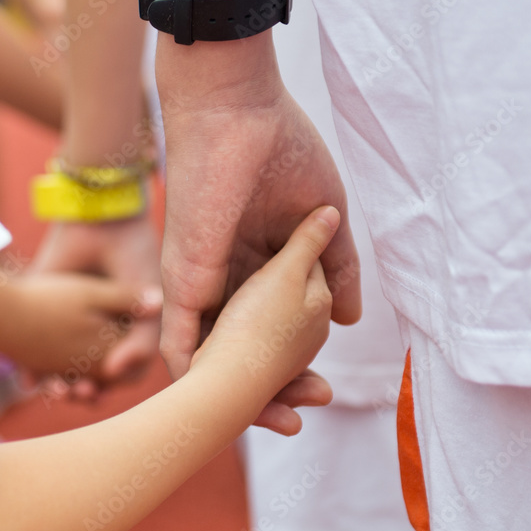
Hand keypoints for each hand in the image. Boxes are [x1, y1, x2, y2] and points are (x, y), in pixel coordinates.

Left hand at [32, 215, 162, 389]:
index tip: (99, 390)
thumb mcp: (142, 307)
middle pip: (87, 375)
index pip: (115, 372)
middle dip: (82, 390)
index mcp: (124, 330)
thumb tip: (117, 373)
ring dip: (58, 385)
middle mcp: (96, 329)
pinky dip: (32, 366)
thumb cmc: (131, 262)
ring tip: (57, 390)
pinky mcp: (42, 307)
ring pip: (59, 368)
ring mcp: (68, 322)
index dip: (109, 387)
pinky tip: (32, 377)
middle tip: (78, 393)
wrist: (105, 224)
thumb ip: (139, 343)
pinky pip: (33, 348)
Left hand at [157, 38, 360, 431]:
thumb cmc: (282, 150)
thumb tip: (350, 317)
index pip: (275, 330)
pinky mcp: (182, 280)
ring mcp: (202, 283)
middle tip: (315, 404)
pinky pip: (179, 343)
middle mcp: (228, 281)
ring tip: (285, 419)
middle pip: (246, 350)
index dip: (298, 365)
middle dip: (278, 388)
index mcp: (259, 265)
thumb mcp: (324, 218)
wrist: (239, 111)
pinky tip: (223, 408)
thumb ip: (337, 266)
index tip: (327, 388)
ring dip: (245, 394)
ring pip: (214, 357)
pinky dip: (199, 381)